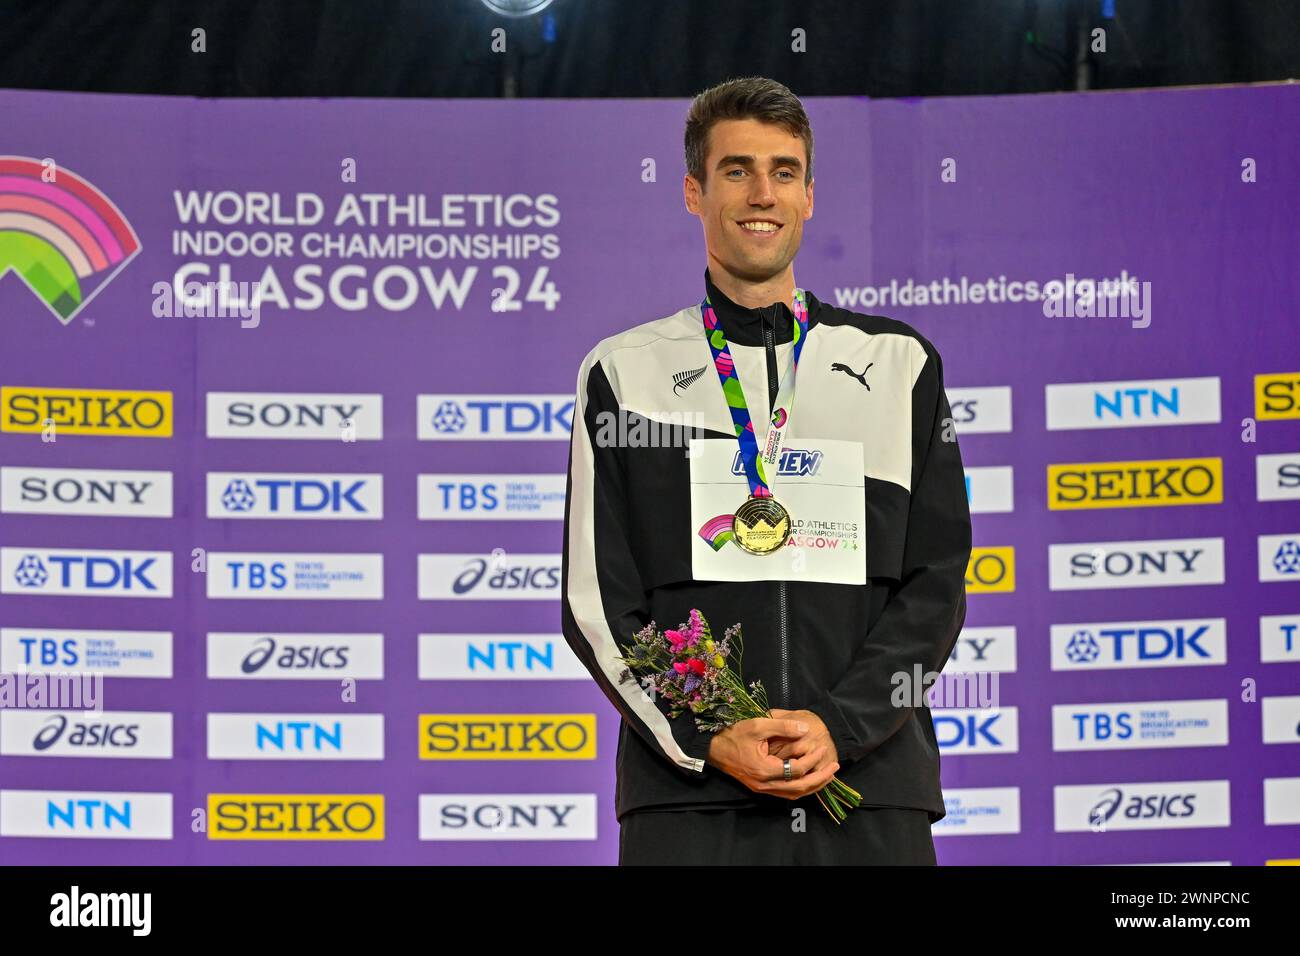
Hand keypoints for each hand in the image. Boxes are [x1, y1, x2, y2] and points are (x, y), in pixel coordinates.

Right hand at [706, 716, 839, 799]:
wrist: (712, 748)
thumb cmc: (733, 734)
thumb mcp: (758, 725)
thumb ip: (783, 727)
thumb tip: (806, 729)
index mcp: (765, 770)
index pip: (797, 770)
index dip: (812, 759)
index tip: (822, 748)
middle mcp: (764, 784)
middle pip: (799, 788)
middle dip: (820, 779)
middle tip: (835, 769)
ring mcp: (762, 788)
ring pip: (793, 794)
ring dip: (812, 786)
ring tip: (827, 776)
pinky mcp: (760, 787)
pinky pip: (785, 793)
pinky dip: (799, 788)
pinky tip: (808, 780)